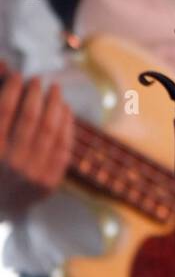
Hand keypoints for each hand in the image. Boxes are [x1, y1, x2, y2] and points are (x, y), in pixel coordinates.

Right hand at [0, 63, 73, 217]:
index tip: (17, 75)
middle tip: (38, 80)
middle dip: (35, 93)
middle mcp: (11, 163)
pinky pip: (64, 147)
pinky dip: (66, 125)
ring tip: (55, 91)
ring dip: (55, 104)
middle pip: (30, 117)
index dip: (11, 88)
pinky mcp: (50, 183)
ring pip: (51, 130)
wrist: (0, 208)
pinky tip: (65, 111)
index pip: (3, 110)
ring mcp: (32, 175)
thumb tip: (3, 68)